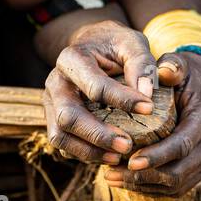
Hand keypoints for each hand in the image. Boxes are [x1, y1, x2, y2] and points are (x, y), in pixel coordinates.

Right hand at [42, 20, 157, 163]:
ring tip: (118, 157)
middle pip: (68, 116)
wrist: (93, 44)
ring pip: (60, 135)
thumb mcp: (132, 43)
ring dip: (89, 151)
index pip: (95, 86)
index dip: (123, 100)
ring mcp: (51, 102)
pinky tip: (108, 156)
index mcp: (72, 58)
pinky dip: (83, 154)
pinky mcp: (54, 117)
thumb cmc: (115, 44)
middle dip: (98, 135)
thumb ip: (142, 63)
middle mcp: (55, 81)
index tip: (149, 109)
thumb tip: (147, 93)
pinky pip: (62, 143)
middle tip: (128, 145)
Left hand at [101, 52, 200, 196]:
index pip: (183, 144)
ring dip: (142, 185)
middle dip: (144, 176)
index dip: (158, 156)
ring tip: (111, 176)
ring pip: (175, 185)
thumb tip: (164, 70)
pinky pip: (175, 188)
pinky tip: (124, 180)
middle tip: (112, 172)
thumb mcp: (178, 66)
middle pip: (178, 172)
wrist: (199, 89)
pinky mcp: (199, 171)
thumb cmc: (182, 77)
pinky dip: (149, 187)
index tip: (131, 161)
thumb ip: (173, 66)